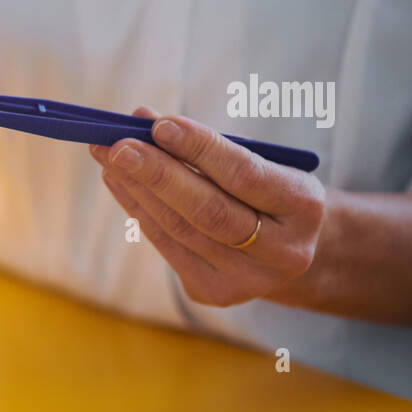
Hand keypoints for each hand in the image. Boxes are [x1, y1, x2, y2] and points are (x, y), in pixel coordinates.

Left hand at [89, 108, 326, 307]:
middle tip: (118, 145)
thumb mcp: (261, 163)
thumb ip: (208, 145)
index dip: (200, 149)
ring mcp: (246, 279)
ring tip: (106, 154)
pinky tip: (117, 181)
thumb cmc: (268, 193)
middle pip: (207, 210)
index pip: (244, 175)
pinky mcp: (212, 292)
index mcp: (304, 207)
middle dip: (157, 174)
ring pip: (179, 229)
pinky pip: (166, 244)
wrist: (289, 253)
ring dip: (136, 188)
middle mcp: (281, 251)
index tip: (159, 125)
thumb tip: (141, 119)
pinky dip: (138, 209)